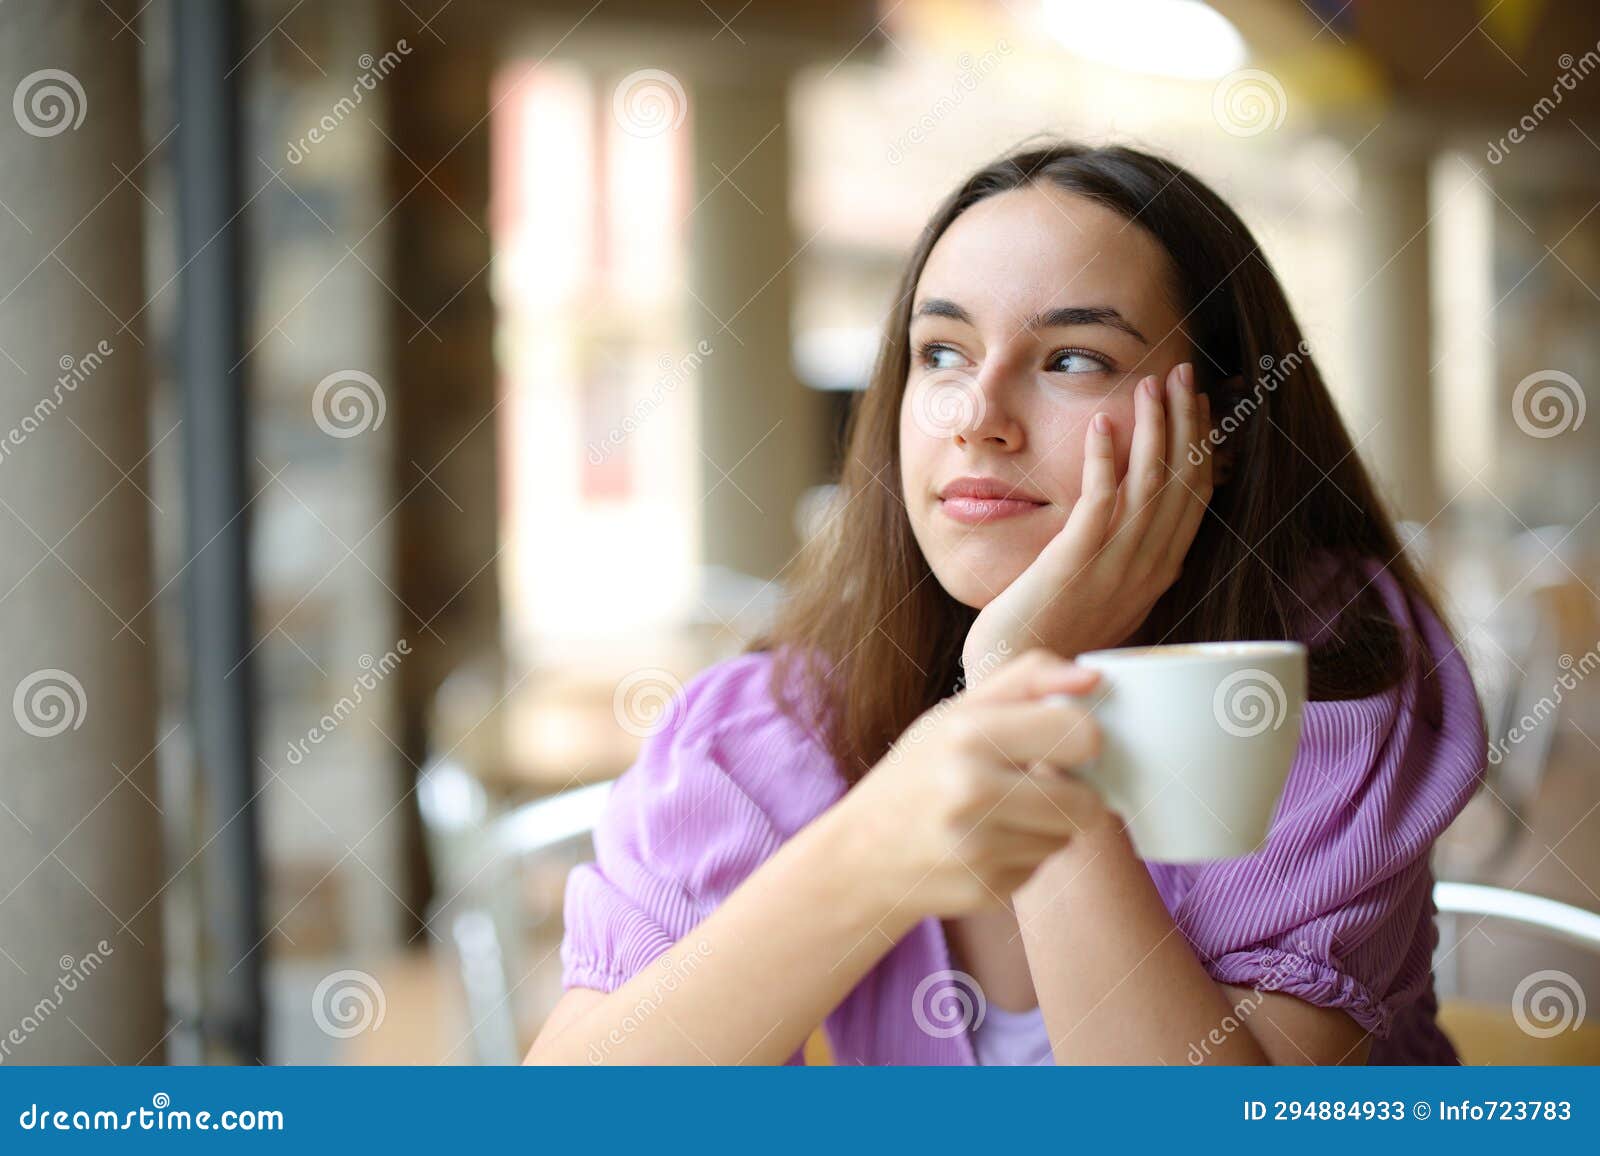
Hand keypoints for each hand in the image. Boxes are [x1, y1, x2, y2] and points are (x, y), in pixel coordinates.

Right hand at [829, 650, 1116, 918]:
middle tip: (1039, 783)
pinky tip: (986, 845)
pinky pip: (1041, 868)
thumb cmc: (919, 771)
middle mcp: (971, 789)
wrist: (861, 852)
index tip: (1064, 742)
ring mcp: (978, 846)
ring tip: (1003, 814)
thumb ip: (1026, 680)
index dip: (1085, 739)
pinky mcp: (985, 889)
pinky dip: (1024, 856)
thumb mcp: (957, 712)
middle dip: (1074, 794)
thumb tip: (1095, 679)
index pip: (1081, 734)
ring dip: (1049, 827)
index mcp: (968, 733)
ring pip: (1067, 838)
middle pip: (1087, 802)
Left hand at [963, 361, 1213, 679]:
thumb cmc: (1052, 637)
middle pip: (1183, 481)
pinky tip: (1101, 424)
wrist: (1019, 683)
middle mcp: (1146, 567)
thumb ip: (1121, 555)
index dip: (1201, 444)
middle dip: (1186, 420)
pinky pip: (1100, 502)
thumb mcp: (1103, 593)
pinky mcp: (1074, 563)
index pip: (1195, 496)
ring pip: (1150, 484)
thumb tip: (1127, 518)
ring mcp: (1114, 566)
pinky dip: (1104, 458)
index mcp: (1158, 572)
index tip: (1200, 403)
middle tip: (1183, 372)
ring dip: (1153, 428)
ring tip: (1149, 383)